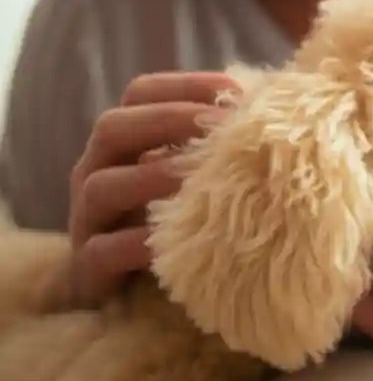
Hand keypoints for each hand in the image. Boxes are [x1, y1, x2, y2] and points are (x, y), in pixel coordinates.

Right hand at [49, 72, 237, 310]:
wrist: (145, 295)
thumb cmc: (188, 218)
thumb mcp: (202, 173)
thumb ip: (224, 139)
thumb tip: (278, 100)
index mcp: (126, 140)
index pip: (141, 93)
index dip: (185, 85)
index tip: (235, 92)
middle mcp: (97, 171)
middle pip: (112, 128)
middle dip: (168, 120)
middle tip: (219, 126)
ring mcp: (87, 220)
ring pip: (102, 186)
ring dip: (151, 177)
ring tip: (195, 176)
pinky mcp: (88, 269)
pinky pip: (103, 250)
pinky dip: (136, 243)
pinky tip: (173, 240)